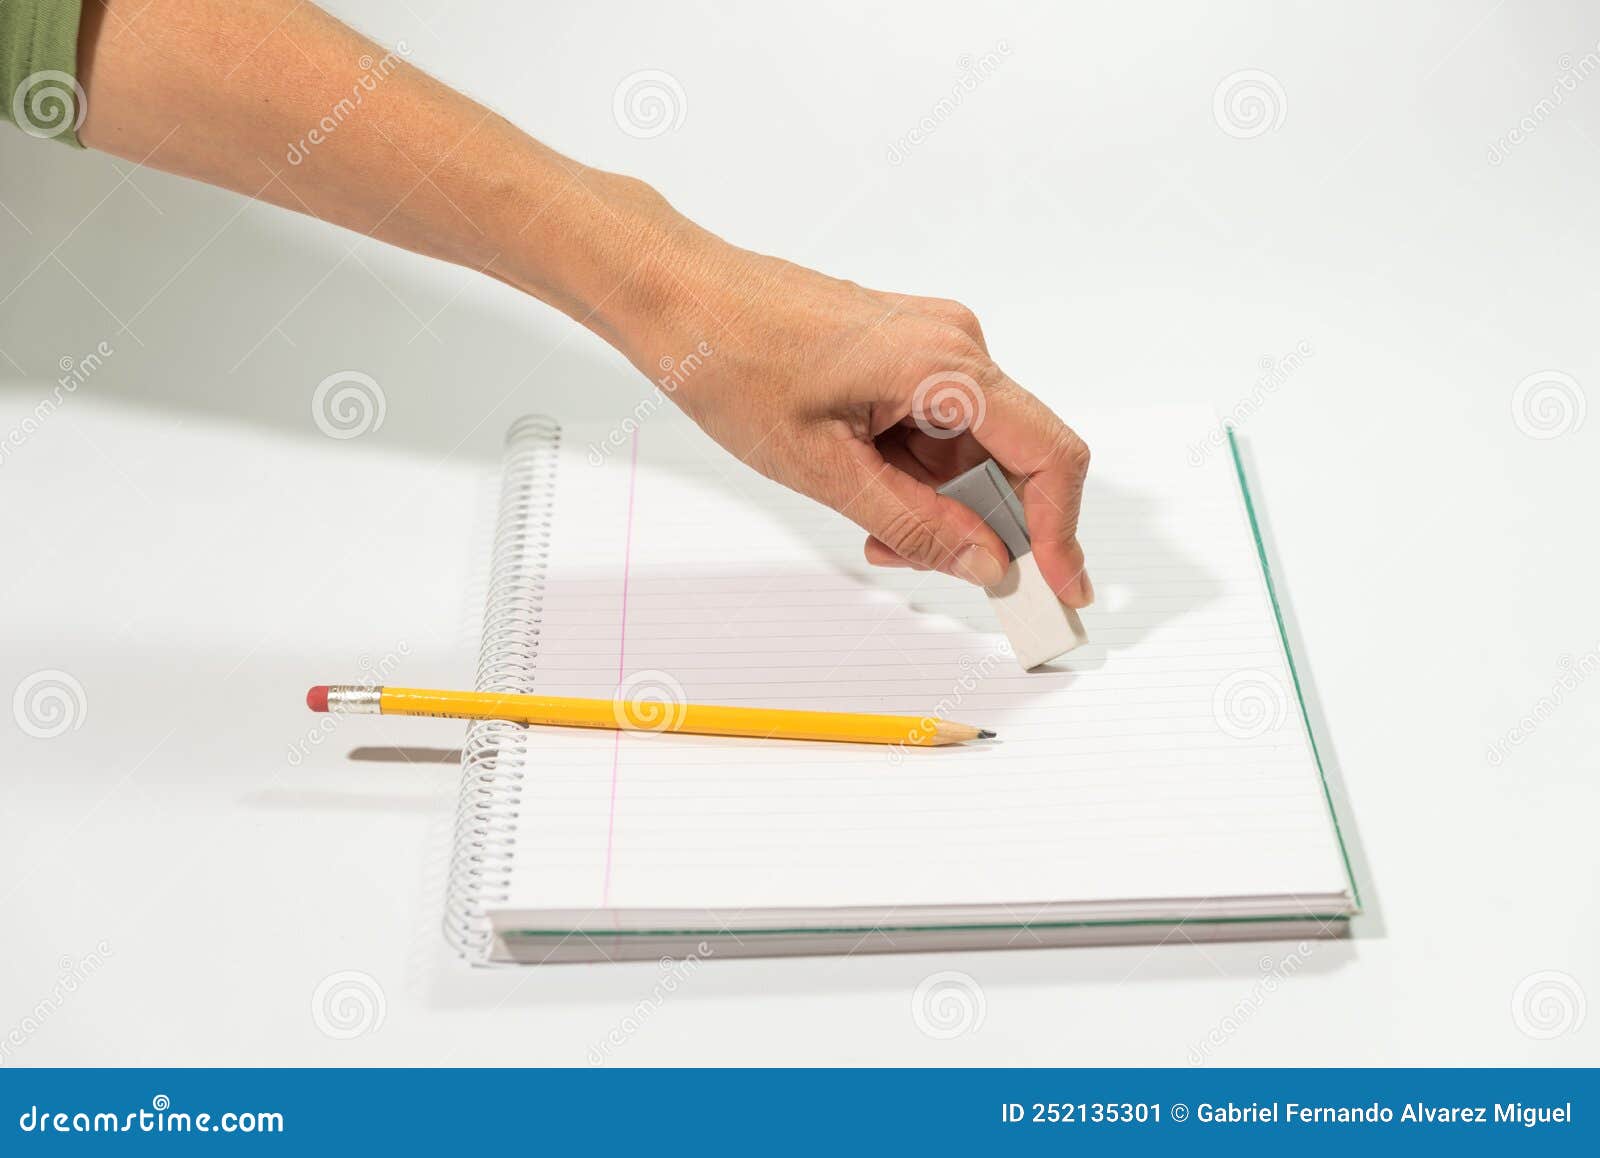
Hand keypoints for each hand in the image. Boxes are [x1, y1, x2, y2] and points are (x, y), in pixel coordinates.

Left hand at [616, 236, 1092, 605]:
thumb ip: (913, 523)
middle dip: (982, 527)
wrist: (678, 295)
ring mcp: (931, 346)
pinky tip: (868, 491)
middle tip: (926, 567)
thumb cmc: (732, 360)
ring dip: (941, 505)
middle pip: (1013, 458)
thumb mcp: (823, 469)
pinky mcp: (907, 355)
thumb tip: (986, 563)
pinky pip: (940, 429)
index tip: (1060, 587)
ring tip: (875, 532)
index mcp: (944, 364)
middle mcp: (953, 345)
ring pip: (972, 451)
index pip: (1048, 454)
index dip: (1061, 530)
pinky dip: (918, 475)